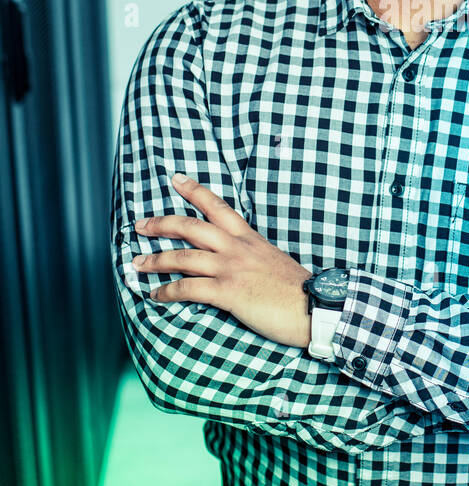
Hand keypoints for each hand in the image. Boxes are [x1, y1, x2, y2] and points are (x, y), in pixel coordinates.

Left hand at [131, 173, 313, 346]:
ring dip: (156, 259)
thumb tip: (237, 263)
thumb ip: (252, 257)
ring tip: (137, 263)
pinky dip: (167, 291)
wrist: (314, 307)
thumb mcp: (272, 261)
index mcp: (249, 238)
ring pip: (184, 256)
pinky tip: (155, 295)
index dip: (195, 191)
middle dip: (162, 223)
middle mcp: (237, 248)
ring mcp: (231, 269)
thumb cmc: (296, 290)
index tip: (176, 179)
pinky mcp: (229, 292)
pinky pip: (189, 288)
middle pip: (191, 227)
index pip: (218, 206)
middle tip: (140, 224)